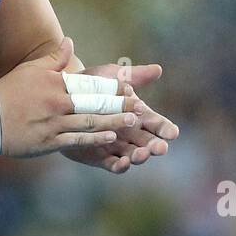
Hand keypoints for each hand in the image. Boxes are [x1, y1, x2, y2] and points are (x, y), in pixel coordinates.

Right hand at [0, 37, 143, 158]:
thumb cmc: (9, 92)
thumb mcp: (31, 69)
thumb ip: (54, 57)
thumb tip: (70, 41)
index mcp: (56, 85)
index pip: (90, 85)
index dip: (112, 88)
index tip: (130, 89)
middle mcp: (58, 103)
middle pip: (94, 103)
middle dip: (119, 105)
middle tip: (140, 107)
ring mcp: (54, 124)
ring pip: (89, 122)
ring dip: (113, 121)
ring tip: (132, 121)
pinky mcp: (49, 142)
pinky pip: (76, 140)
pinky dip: (95, 139)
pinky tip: (110, 138)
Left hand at [60, 60, 178, 173]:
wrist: (62, 96)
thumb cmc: (91, 84)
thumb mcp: (112, 77)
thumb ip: (134, 75)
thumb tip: (158, 69)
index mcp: (136, 115)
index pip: (156, 124)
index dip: (165, 129)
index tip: (172, 132)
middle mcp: (129, 133)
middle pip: (148, 143)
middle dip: (155, 146)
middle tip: (160, 148)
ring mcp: (115, 146)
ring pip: (132, 155)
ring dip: (139, 157)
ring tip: (141, 154)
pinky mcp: (99, 157)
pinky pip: (112, 164)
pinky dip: (120, 166)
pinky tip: (123, 163)